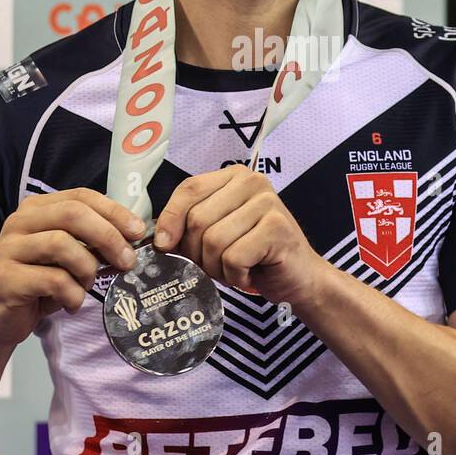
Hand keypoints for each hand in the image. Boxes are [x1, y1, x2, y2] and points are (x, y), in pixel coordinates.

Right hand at [0, 189, 145, 350]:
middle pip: (73, 214)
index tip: (138, 231)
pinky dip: (72, 295)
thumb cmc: (37, 284)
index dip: (114, 211)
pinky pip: (53, 280)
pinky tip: (71, 304)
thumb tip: (134, 236)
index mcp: (36, 209)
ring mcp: (9, 249)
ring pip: (62, 244)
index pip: (81, 196)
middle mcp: (19, 222)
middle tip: (128, 260)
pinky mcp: (6, 278)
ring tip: (87, 286)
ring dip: (87, 268)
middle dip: (108, 236)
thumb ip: (90, 241)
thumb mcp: (66, 256)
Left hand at [153, 164, 326, 306]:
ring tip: (234, 270)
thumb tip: (157, 239)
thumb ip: (189, 227)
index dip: (170, 218)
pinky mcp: (277, 228)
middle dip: (197, 253)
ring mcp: (267, 202)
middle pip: (197, 219)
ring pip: (213, 241)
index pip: (188, 189)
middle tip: (214, 265)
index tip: (164, 245)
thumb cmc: (253, 256)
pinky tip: (249, 273)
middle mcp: (251, 181)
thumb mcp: (216, 234)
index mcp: (233, 177)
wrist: (298, 277)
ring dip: (217, 268)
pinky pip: (233, 257)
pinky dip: (235, 276)